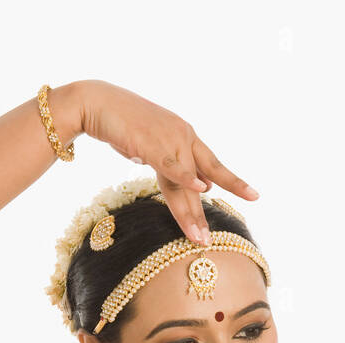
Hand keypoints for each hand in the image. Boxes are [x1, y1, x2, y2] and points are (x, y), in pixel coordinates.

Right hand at [77, 80, 258, 245]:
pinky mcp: (150, 143)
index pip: (208, 165)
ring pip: (186, 181)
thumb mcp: (149, 147)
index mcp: (183, 136)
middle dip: (220, 197)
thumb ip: (166, 163)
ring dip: (192, 212)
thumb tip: (183, 181)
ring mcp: (168, 138)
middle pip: (206, 172)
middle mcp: (182, 136)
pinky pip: (170, 165)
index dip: (228, 182)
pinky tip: (201, 189)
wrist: (95, 103)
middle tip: (239, 213)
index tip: (250, 195)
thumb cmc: (118, 124)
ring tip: (200, 237)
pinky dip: (185, 177)